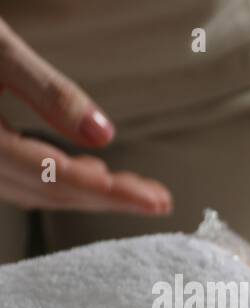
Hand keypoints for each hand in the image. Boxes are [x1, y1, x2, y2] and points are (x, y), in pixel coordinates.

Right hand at [0, 16, 170, 215]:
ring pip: (32, 191)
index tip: (156, 201)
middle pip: (48, 191)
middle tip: (160, 201)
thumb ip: (48, 91)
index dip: (109, 193)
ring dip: (85, 194)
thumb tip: (106, 135)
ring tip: (133, 190)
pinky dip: (55, 182)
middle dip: (107, 198)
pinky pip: (16, 179)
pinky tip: (87, 170)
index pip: (54, 175)